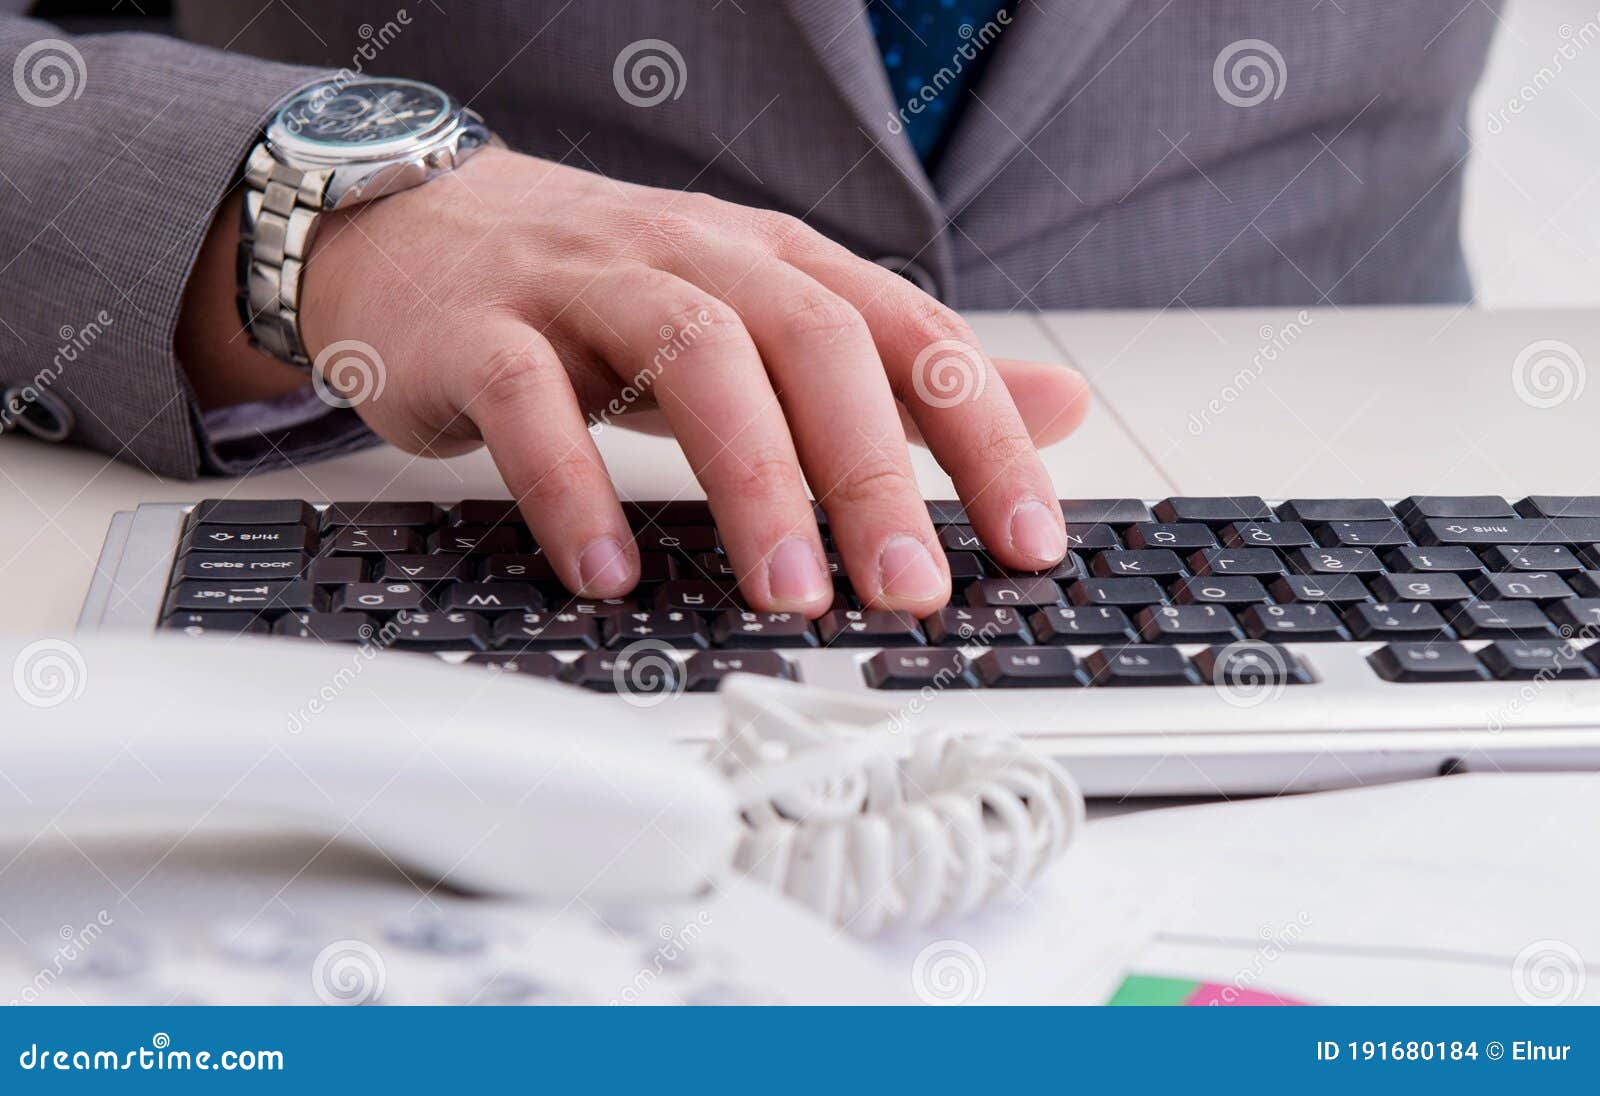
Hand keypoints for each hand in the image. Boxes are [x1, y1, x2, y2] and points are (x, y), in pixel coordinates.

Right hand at [192, 149, 1090, 615]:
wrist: (421, 230)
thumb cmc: (608, 290)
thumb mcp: (767, 317)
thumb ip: (905, 371)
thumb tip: (1057, 408)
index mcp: (777, 261)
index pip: (911, 334)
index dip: (982, 437)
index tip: (1028, 542)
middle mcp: (696, 257)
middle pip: (812, 343)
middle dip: (874, 473)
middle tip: (910, 587)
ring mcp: (585, 285)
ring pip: (692, 356)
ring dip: (752, 482)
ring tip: (786, 593)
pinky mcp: (482, 330)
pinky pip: (531, 399)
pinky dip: (574, 487)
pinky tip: (609, 574)